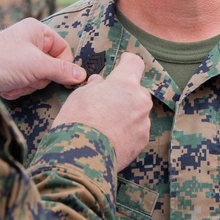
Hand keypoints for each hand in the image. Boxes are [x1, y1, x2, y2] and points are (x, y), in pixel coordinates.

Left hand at [0, 18, 86, 99]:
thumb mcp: (36, 65)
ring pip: (37, 78)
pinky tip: (4, 86)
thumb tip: (82, 76)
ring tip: (12, 82)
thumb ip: (61, 70)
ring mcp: (19, 56)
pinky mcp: (9, 70)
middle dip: (39, 78)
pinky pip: (24, 83)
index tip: (57, 78)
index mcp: (37, 31)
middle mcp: (29, 40)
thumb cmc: (0, 61)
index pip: (63, 49)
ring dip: (26, 85)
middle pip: (51, 66)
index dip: (62, 66)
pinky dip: (16, 88)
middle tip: (26, 77)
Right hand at [55, 53, 151, 169]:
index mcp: (125, 83)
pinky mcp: (142, 140)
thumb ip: (94, 86)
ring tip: (106, 125)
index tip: (122, 63)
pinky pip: (138, 130)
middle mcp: (140, 100)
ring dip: (127, 114)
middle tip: (106, 103)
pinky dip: (128, 131)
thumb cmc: (76, 121)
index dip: (127, 62)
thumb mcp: (79, 96)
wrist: (80, 158)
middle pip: (137, 90)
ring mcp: (143, 121)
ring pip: (138, 111)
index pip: (134, 63)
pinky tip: (111, 138)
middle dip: (125, 93)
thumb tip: (99, 82)